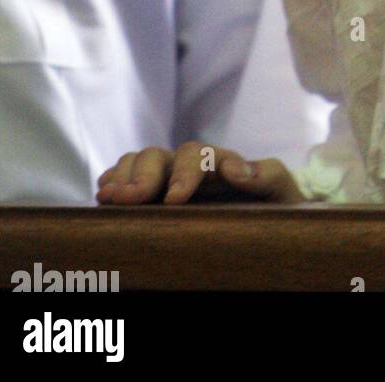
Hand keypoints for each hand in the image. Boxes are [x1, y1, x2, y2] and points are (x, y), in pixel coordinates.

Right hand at [95, 140, 303, 204]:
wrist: (272, 228)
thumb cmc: (277, 211)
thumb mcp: (282, 193)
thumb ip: (268, 176)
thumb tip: (237, 169)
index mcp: (223, 165)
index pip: (201, 156)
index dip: (185, 172)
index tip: (174, 199)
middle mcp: (192, 169)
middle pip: (162, 156)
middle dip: (143, 174)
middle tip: (129, 199)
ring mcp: (170, 181)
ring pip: (140, 163)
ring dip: (123, 176)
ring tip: (108, 197)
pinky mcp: (155, 199)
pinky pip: (128, 179)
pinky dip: (114, 181)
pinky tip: (102, 195)